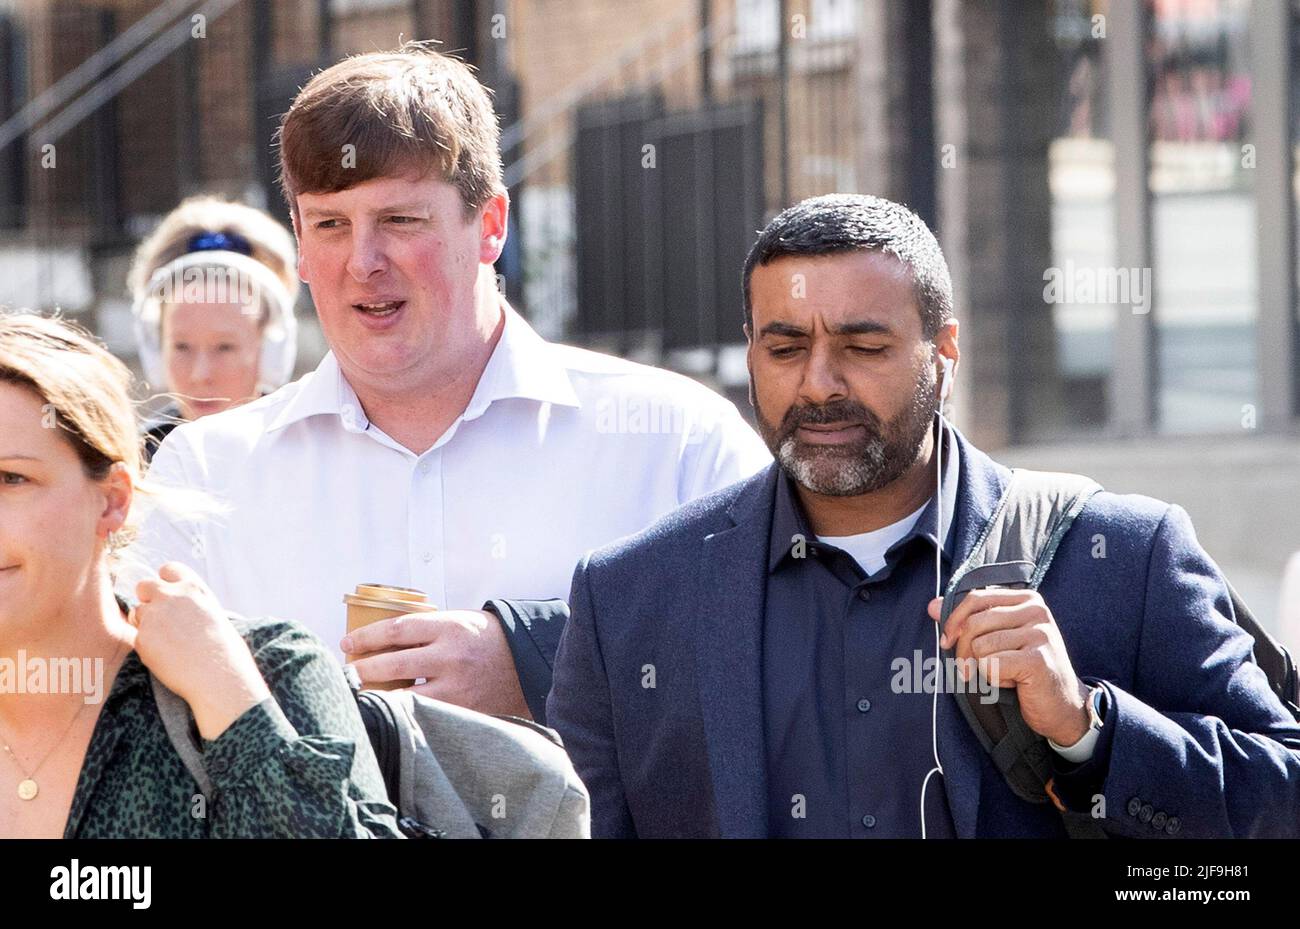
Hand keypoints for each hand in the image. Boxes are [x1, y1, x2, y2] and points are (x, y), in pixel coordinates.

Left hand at [132, 562, 270, 739]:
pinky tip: (166, 657)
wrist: (219, 677)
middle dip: (148, 600)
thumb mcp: (214, 614)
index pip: (168, 569)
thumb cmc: (225, 650)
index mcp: (193, 588)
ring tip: (167, 643)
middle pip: (144, 585)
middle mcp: (171, 596)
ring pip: (136, 612)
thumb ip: (192, 604)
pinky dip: (147, 646)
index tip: (171, 597)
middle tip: (161, 620)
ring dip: (145, 624)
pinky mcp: (142, 638)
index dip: (166, 583)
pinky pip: (137, 637)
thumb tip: (180, 607)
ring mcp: (154, 616)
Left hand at [340, 610, 530, 717]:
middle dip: (362, 669)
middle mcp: (452, 656)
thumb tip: (377, 641)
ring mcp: (457, 687)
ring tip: (359, 695)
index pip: (396, 629)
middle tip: (346, 672)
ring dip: (376, 696)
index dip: (366, 636)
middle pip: (393, 663)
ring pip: (403, 695)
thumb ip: (425, 630)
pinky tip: (388, 713)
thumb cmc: (484, 638)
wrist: (525, 661)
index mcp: (450, 627)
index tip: (347, 643)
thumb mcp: (457, 621)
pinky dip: (403, 713)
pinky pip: (423, 714)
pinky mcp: (462, 710)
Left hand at [928, 589, 1090, 745]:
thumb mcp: (996, 639)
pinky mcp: (1038, 659)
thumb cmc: (1025, 671)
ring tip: (1006, 673)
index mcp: (1026, 599)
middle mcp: (1036, 610)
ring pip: (980, 646)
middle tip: (969, 670)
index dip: (953, 621)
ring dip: (984, 667)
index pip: (975, 598)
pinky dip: (994, 679)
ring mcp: (1040, 633)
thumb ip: (966, 620)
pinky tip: (1015, 683)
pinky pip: (992, 665)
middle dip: (963, 651)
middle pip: (973, 623)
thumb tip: (932, 605)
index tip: (946, 642)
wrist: (1061, 706)